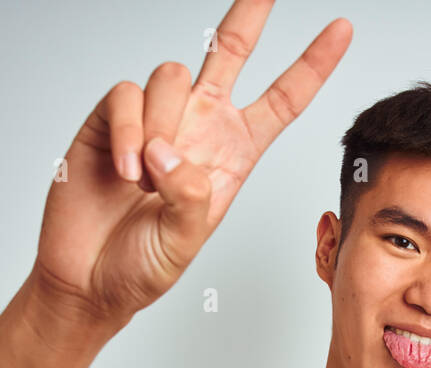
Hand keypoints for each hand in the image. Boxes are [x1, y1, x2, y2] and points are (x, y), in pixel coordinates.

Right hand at [32, 0, 351, 323]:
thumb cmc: (142, 266)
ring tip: (145, 180)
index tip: (342, 28)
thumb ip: (190, 198)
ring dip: (161, 126)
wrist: (88, 279)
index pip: (282, 99)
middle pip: (230, 50)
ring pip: (171, 75)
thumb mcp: (185, 242)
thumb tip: (168, 151)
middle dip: (250, 12)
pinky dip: (128, 131)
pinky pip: (127, 95)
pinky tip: (125, 171)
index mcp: (235, 154)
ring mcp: (155, 118)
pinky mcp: (111, 118)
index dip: (312, 64)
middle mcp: (199, 126)